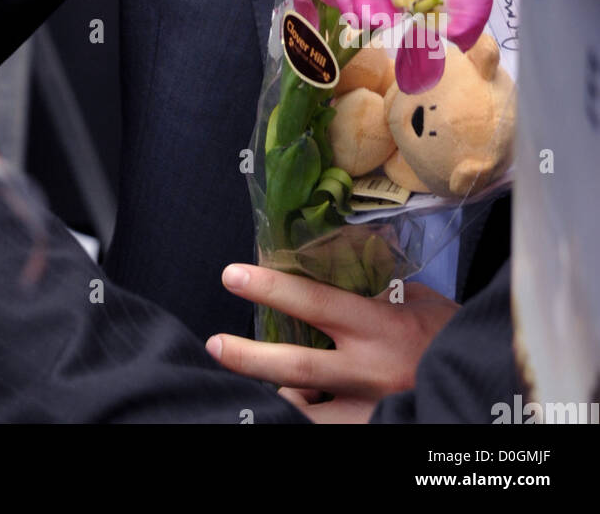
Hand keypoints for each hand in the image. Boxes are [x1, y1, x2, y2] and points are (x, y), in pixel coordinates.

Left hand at [205, 265, 459, 422]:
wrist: (494, 385)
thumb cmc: (455, 337)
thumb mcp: (421, 304)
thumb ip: (376, 295)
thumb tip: (336, 281)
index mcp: (381, 329)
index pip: (315, 304)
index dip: (270, 289)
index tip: (233, 275)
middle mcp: (371, 374)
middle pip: (297, 369)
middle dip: (249, 357)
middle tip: (215, 344)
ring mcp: (372, 412)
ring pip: (307, 415)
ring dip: (280, 400)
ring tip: (260, 390)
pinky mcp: (377, 434)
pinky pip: (330, 431)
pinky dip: (310, 419)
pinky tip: (300, 409)